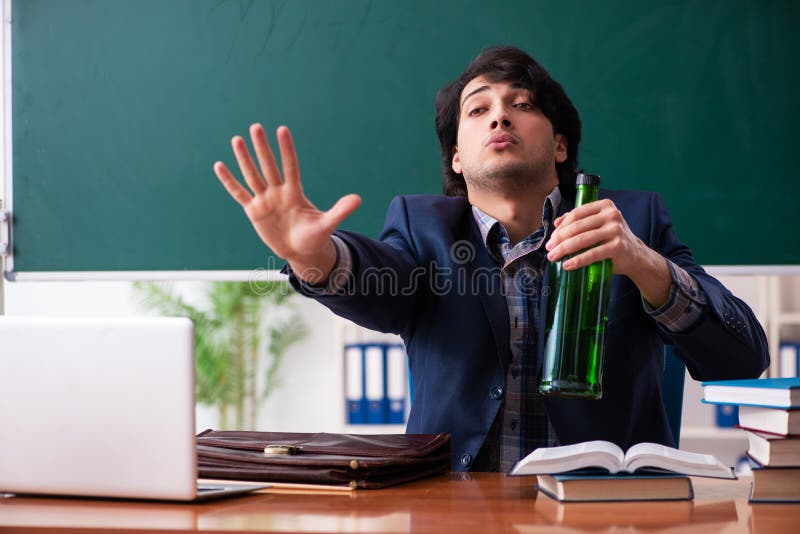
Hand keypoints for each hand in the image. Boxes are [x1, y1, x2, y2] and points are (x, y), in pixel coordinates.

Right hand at [214, 124, 360, 277]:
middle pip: (269, 166)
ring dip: (245, 159)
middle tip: (256, 126)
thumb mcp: (327, 224)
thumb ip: (340, 210)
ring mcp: (265, 200)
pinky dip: (229, 181)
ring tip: (237, 139)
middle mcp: (278, 192)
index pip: (290, 166)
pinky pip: (239, 193)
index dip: (286, 150)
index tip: (282, 130)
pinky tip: (219, 166)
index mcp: (295, 193)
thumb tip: (358, 199)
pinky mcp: (254, 211)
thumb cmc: (315, 237)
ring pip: (253, 175)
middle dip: (262, 147)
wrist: (301, 251)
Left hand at [545, 199, 670, 306]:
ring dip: (564, 249)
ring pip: (582, 240)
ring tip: (553, 257)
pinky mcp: (618, 246)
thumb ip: (580, 221)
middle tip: (549, 249)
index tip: (551, 238)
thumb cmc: (613, 239)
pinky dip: (577, 260)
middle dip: (559, 239)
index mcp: (605, 206)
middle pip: (577, 227)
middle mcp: (612, 215)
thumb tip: (557, 223)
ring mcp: (616, 230)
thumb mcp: (599, 224)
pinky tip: (567, 265)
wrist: (636, 255)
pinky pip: (592, 254)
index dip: (560, 227)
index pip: (576, 214)